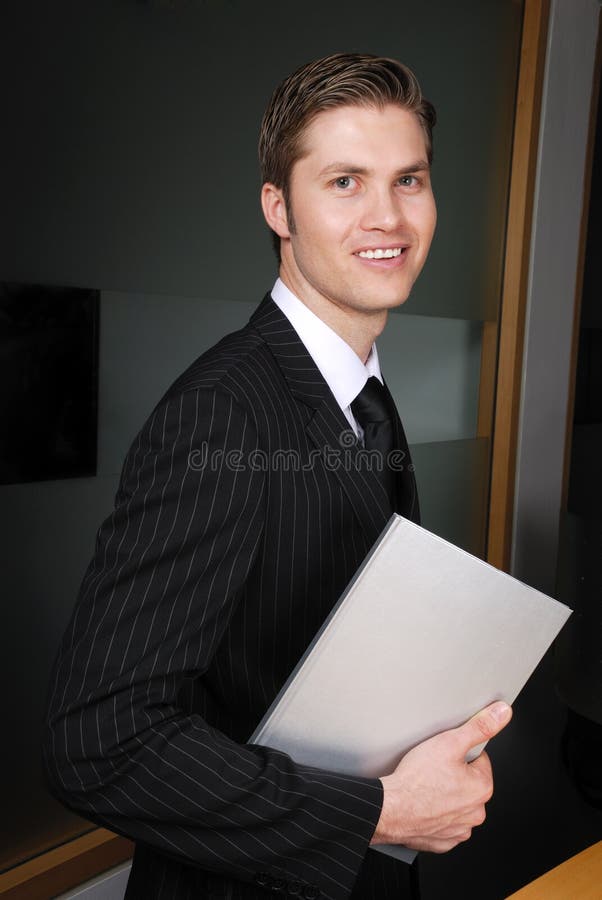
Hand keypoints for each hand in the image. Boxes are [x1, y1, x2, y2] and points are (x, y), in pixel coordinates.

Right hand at [370, 701, 511, 851]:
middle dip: (454, 774)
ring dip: (445, 795)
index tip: (445, 754)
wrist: (391, 808)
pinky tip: (423, 804)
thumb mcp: (450, 742)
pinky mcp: (442, 841)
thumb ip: (479, 726)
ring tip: (426, 785)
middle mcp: (475, 813)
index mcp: (482, 788)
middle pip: (469, 783)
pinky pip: (443, 823)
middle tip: (433, 769)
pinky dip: (434, 814)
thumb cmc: (416, 780)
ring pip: (456, 803)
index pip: (479, 760)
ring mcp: (459, 829)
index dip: (460, 752)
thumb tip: (501, 713)